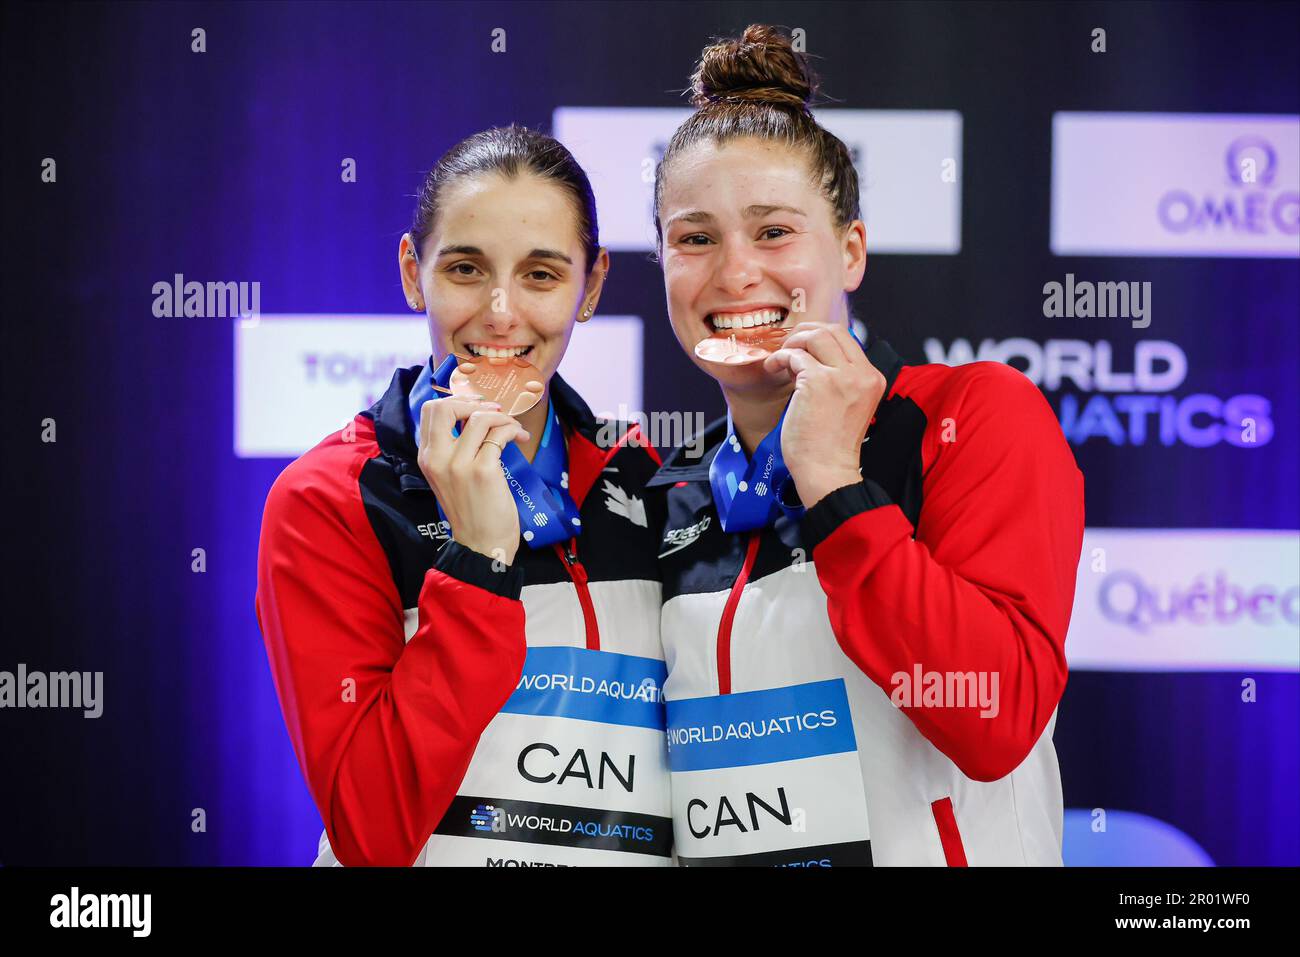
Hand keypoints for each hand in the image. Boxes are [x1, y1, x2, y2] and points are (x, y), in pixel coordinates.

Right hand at [417, 397, 530, 565]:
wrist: (482, 544)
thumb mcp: (450, 477)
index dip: (457, 402)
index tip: (477, 409)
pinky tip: (520, 438)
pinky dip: (513, 430)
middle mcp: (437, 458)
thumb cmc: (472, 510)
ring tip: (514, 429)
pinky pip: (498, 434)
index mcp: (427, 458)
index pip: (429, 411)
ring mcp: (458, 465)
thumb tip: (474, 416)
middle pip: (445, 406)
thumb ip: (453, 449)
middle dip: (473, 402)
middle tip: (494, 413)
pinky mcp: (482, 471)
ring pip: (479, 418)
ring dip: (503, 417)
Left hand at [763, 322, 886, 507]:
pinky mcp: (817, 382)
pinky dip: (780, 358)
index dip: (822, 336)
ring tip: (781, 358)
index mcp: (872, 378)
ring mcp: (841, 376)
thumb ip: (841, 380)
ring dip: (793, 342)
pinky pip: (795, 356)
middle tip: (790, 343)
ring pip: (815, 337)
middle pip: (834, 331)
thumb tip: (814, 356)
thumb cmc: (831, 445)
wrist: (827, 471)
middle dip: (807, 331)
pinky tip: (773, 368)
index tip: (805, 345)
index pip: (850, 340)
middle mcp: (862, 374)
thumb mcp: (849, 405)